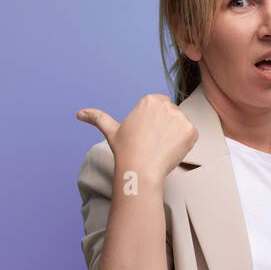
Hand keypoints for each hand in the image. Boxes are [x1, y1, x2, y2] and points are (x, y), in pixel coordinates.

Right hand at [76, 93, 197, 184]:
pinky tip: (171, 151)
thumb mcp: (111, 131)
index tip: (147, 136)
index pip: (160, 108)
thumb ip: (98, 118)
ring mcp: (180, 117)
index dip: (155, 124)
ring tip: (161, 148)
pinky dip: (184, 145)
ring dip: (175, 136)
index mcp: (149, 100)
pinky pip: (191, 136)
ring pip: (181, 126)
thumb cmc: (125, 151)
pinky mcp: (190, 130)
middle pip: (172, 116)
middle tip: (154, 145)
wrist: (140, 170)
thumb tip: (79, 114)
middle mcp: (166, 104)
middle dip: (166, 129)